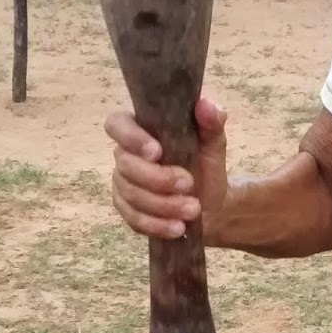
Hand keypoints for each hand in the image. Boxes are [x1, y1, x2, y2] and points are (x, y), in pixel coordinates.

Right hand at [106, 98, 229, 242]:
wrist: (211, 204)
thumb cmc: (205, 166)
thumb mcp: (213, 144)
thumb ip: (211, 122)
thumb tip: (205, 105)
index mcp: (141, 129)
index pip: (117, 124)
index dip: (131, 138)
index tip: (157, 152)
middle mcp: (125, 154)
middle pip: (125, 166)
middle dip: (158, 179)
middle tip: (189, 184)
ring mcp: (123, 184)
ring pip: (131, 194)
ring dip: (163, 204)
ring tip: (193, 209)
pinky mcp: (127, 210)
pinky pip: (133, 219)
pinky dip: (157, 224)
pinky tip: (178, 227)